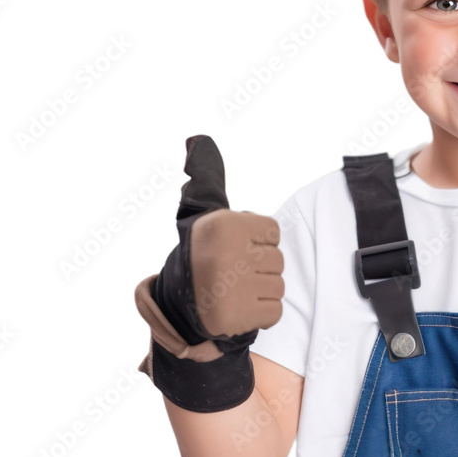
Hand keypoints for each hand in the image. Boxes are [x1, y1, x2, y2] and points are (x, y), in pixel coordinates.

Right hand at [134, 135, 284, 411]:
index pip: (273, 232)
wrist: (178, 309)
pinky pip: (274, 312)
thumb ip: (207, 179)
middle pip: (278, 260)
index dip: (259, 242)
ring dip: (261, 292)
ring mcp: (232, 288)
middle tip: (233, 274)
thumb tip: (197, 139)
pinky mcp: (237, 317)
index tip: (235, 249)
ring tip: (235, 292)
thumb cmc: (201, 256)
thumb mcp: (204, 214)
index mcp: (224, 226)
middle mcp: (227, 255)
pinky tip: (240, 309)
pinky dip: (262, 314)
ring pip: (279, 286)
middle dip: (261, 269)